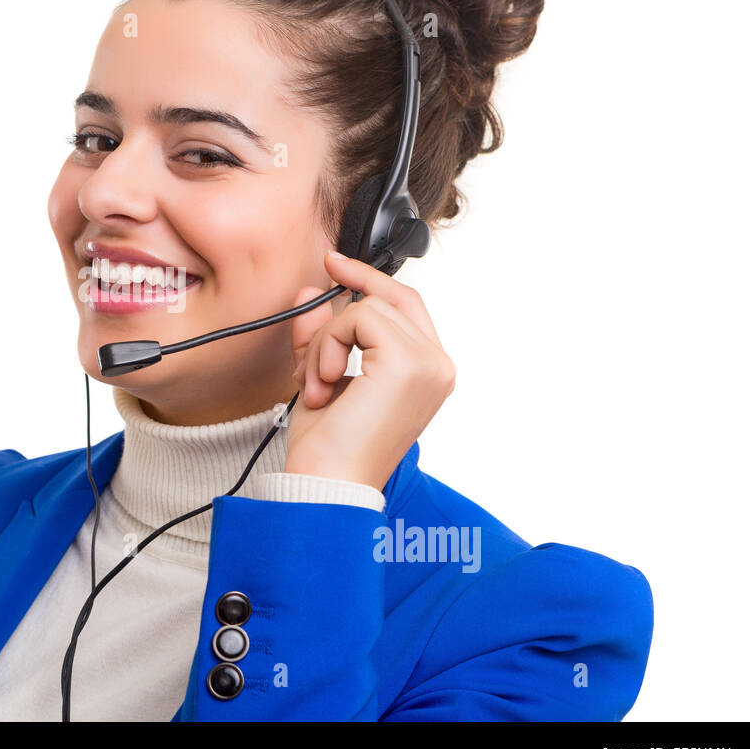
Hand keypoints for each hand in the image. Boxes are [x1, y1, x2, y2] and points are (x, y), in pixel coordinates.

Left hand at [283, 249, 455, 491]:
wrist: (326, 485)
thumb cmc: (328, 448)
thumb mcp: (322, 378)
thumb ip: (321, 335)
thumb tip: (310, 293)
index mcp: (427, 374)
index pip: (407, 307)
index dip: (371, 281)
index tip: (334, 264)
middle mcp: (438, 367)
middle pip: (393, 297)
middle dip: (343, 305)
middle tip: (312, 297)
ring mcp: (429, 364)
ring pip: (369, 307)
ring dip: (327, 340)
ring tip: (315, 382)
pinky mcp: (408, 363)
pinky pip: (359, 317)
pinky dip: (329, 344)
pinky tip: (324, 382)